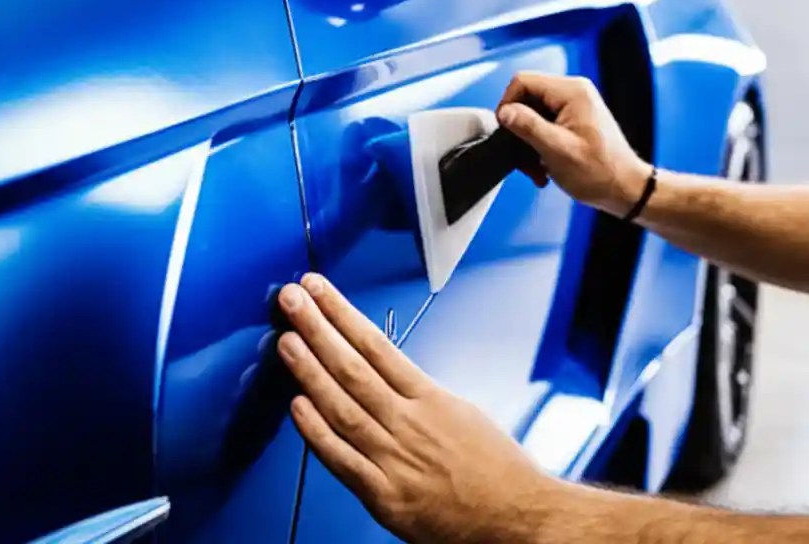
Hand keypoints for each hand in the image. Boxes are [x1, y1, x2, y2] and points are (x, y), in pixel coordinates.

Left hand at [276, 274, 557, 543]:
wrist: (521, 517)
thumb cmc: (498, 471)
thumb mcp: (464, 413)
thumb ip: (420, 395)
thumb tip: (386, 373)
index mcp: (431, 398)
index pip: (377, 344)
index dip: (342, 314)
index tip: (319, 291)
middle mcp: (410, 422)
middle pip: (353, 367)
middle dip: (318, 328)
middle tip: (292, 299)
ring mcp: (395, 458)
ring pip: (342, 406)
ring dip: (310, 371)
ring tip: (288, 340)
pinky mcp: (386, 496)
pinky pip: (343, 460)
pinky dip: (317, 433)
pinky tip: (297, 407)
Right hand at [497, 72, 650, 217]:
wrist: (624, 189)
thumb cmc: (599, 172)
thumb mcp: (557, 150)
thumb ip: (528, 127)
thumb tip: (503, 112)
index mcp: (572, 92)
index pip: (522, 81)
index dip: (508, 105)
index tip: (506, 132)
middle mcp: (573, 92)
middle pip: (526, 98)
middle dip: (518, 128)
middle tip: (522, 157)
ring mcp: (573, 105)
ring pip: (531, 114)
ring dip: (527, 142)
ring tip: (535, 168)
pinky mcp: (572, 119)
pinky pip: (543, 124)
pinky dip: (538, 145)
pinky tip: (543, 166)